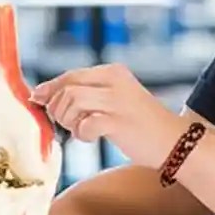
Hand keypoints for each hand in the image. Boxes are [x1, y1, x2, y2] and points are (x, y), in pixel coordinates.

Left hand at [29, 63, 184, 169]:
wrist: (175, 142)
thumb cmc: (140, 125)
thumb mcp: (113, 101)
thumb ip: (84, 95)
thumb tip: (42, 96)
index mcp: (113, 72)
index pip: (70, 75)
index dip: (50, 88)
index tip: (38, 100)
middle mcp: (114, 81)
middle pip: (67, 87)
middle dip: (58, 108)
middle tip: (68, 123)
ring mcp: (117, 100)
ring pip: (71, 102)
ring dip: (68, 120)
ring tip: (81, 130)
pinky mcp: (119, 121)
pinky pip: (85, 124)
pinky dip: (82, 133)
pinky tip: (93, 137)